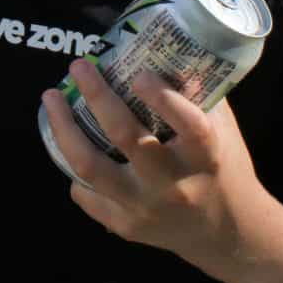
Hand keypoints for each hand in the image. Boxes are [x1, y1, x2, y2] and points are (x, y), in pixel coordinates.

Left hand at [39, 59, 282, 270]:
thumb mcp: (222, 130)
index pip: (189, 124)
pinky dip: (72, 167)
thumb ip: (196, 93)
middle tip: (79, 66)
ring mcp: (146, 207)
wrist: (230, 234)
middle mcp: (174, 183)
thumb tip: (162, 47)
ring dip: (64, 128)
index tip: (139, 73)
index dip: (162, 97)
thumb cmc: (223, 169)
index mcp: (206, 156)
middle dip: (97, 95)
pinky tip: (68, 143)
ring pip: (90, 167)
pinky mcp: (126, 227)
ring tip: (52, 97)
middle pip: (126, 137)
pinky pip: (86, 194)